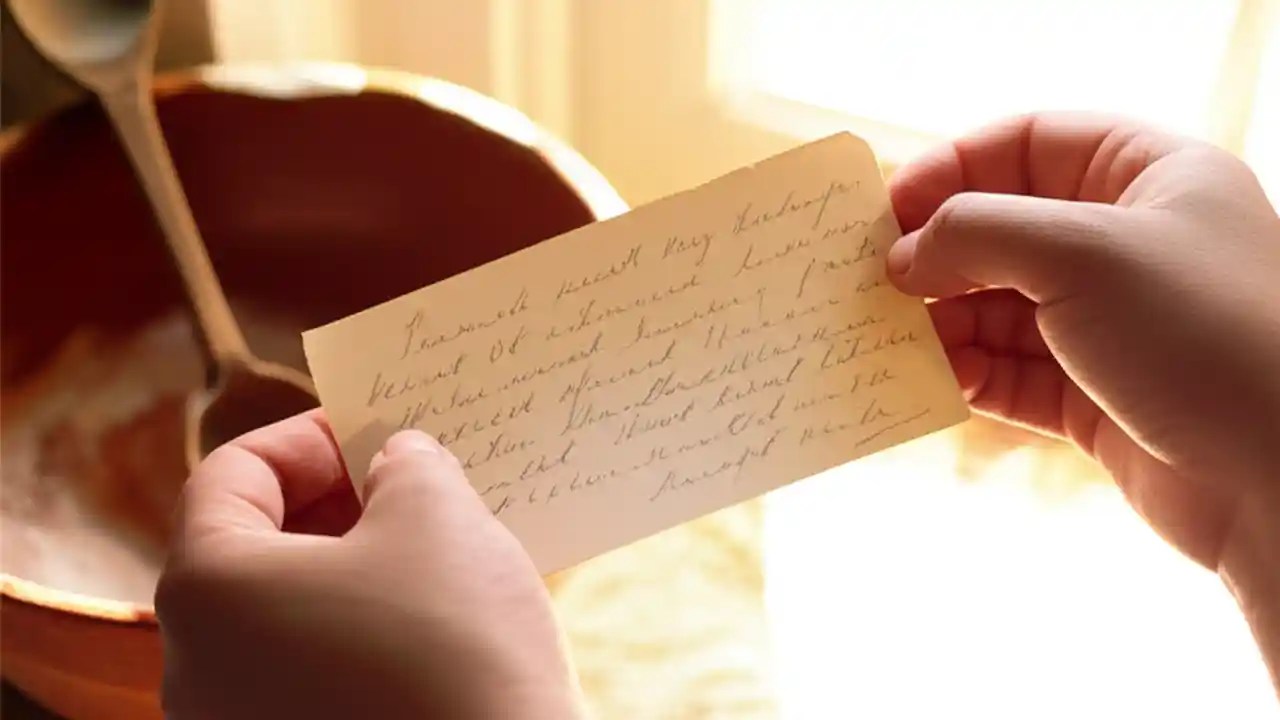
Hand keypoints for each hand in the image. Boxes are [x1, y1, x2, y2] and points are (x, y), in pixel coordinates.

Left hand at [155, 411, 582, 718]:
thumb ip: (406, 464)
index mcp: (206, 588)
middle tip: (410, 482)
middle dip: (335, 500)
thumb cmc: (455, 649)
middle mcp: (196, 666)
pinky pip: (311, 669)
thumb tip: (397, 464)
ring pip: (287, 613)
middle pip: (253, 545)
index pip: (233, 473)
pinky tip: (432, 619)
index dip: (308, 436)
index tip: (375, 433)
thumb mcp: (438, 515)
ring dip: (353, 565)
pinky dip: (359, 629)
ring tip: (433, 546)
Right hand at [886, 113, 1279, 683]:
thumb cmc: (1200, 334)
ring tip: (892, 334)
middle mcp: (1129, 245)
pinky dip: (969, 375)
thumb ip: (978, 234)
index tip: (888, 206)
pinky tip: (937, 380)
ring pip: (999, 307)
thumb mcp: (1080, 252)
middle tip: (873, 279)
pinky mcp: (1095, 397)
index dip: (953, 166)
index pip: (1028, 144)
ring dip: (944, 321)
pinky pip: (1011, 374)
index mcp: (1149, 177)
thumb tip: (902, 254)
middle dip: (938, 253)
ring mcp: (1111, 325)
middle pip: (1004, 229)